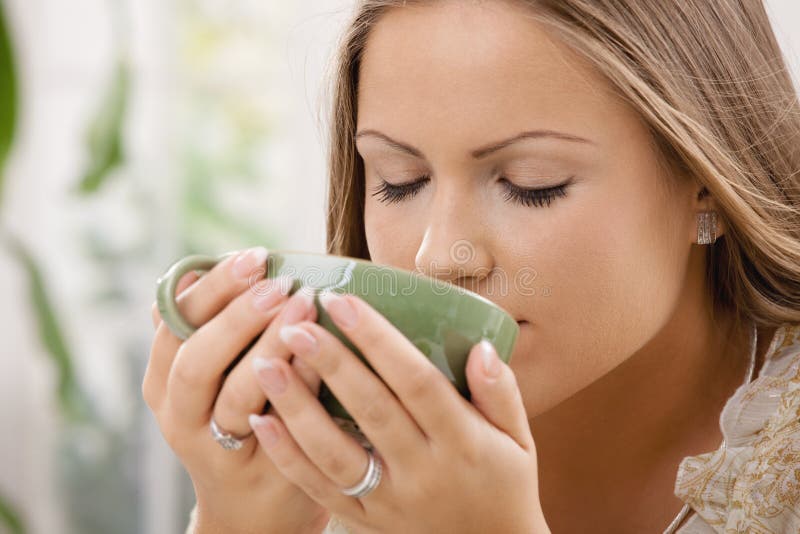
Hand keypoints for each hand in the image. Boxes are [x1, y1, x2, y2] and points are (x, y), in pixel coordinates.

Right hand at [143, 247, 331, 533]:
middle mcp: (180, 417)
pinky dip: (300, 382)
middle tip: (278, 281)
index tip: (254, 257)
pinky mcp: (264, 470)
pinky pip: (283, 423)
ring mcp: (219, 449)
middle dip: (237, 315)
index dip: (212, 288)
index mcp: (163, 383)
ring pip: (236, 395)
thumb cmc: (237, 418)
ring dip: (270, 344)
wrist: (255, 508)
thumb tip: (192, 272)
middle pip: (195, 360)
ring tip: (304, 303)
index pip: (174, 325)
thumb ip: (202, 330)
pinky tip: (321, 350)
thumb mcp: (207, 377)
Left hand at [248, 290, 550, 533]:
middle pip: (370, 410)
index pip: (416, 382)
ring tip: (265, 364)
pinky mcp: (366, 520)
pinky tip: (260, 421)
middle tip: (293, 324)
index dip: (378, 340)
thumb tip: (480, 345)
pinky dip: (288, 456)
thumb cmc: (505, 484)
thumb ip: (501, 392)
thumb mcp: (518, 439)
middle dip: (330, 364)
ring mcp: (390, 500)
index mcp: (462, 441)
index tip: (344, 302)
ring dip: (296, 407)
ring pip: (335, 453)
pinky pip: (321, 489)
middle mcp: (423, 471)